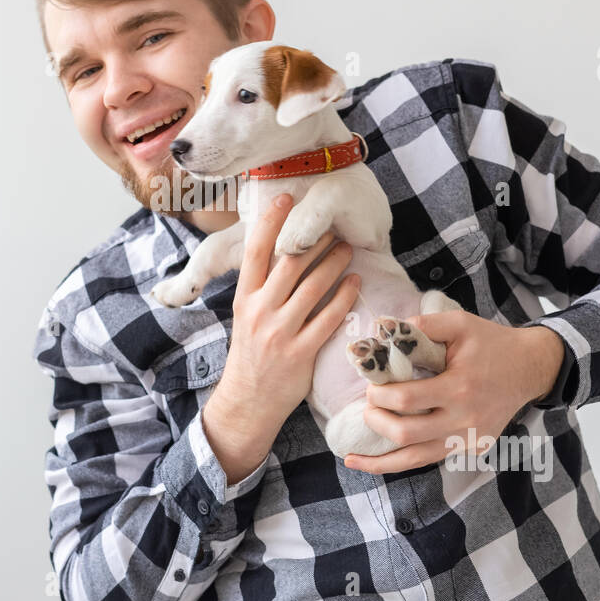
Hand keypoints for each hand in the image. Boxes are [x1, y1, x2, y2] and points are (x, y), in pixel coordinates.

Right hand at [203, 193, 360, 481]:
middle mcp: (259, 312)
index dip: (270, 223)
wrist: (247, 402)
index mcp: (243, 299)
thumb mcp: (246, 317)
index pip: (255, 252)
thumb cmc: (252, 354)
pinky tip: (355, 283)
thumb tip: (284, 252)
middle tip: (333, 224)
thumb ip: (263, 288)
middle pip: (289, 264)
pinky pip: (327, 319)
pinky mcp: (299, 353)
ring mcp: (279, 333)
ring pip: (312, 288)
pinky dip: (343, 297)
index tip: (285, 199)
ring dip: (334, 263)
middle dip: (314, 240)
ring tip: (349, 248)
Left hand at [342, 313, 565, 474]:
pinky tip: (377, 462)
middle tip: (367, 408)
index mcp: (459, 388)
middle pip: (406, 434)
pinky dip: (402, 462)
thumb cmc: (490, 343)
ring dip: (380, 461)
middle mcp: (464, 420)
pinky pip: (430, 459)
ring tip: (352, 458)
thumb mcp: (460, 323)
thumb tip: (383, 329)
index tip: (370, 386)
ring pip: (415, 460)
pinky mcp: (471, 449)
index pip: (406, 400)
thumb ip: (423, 326)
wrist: (529, 369)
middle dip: (377, 421)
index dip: (379, 395)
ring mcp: (468, 439)